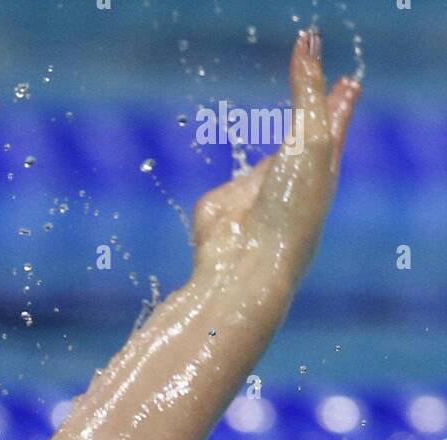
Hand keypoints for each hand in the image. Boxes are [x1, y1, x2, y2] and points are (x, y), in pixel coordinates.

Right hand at [191, 30, 359, 293]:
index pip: (333, 125)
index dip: (339, 103)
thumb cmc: (289, 208)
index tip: (349, 84)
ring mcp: (256, 197)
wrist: (245, 264)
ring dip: (275, 158)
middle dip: (315, 122)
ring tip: (288, 146)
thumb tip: (307, 42)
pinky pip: (225, 186)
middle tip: (331, 97)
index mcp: (320, 170)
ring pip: (265, 165)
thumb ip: (306, 91)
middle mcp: (290, 183)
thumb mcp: (307, 140)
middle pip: (304, 141)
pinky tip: (235, 202)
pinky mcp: (221, 206)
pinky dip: (227, 186)